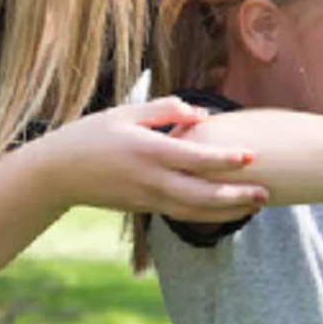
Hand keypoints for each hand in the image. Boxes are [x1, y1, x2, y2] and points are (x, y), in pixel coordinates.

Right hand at [34, 97, 269, 221]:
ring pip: (195, 211)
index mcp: (147, 151)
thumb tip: (203, 113)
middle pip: (201, 194)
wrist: (56, 173)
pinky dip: (208, 214)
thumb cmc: (92, 135)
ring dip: (228, 211)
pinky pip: (183, 214)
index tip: (251, 155)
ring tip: (257, 205)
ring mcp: (148, 198)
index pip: (194, 158)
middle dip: (236, 196)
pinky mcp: (145, 208)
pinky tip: (230, 209)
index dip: (225, 159)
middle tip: (266, 193)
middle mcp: (150, 179)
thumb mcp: (126, 112)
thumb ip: (166, 109)